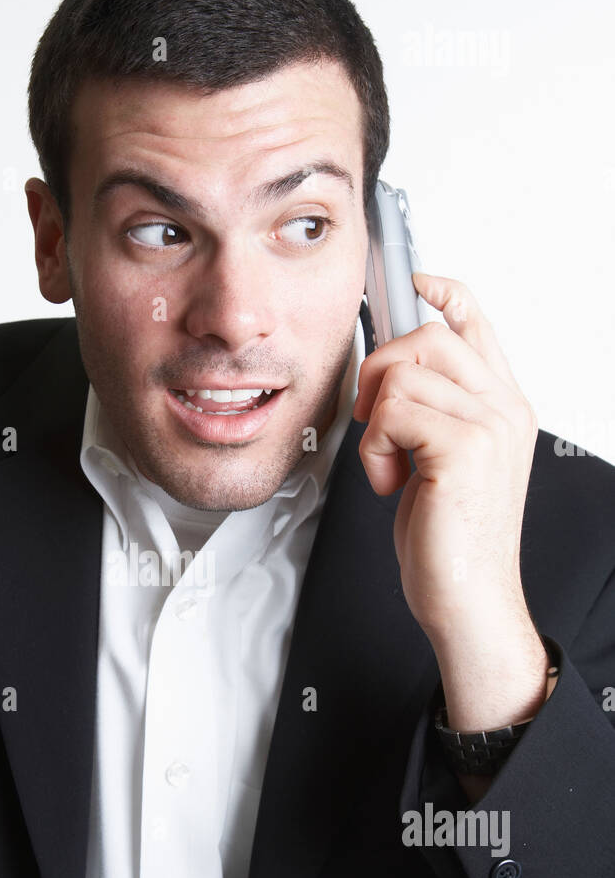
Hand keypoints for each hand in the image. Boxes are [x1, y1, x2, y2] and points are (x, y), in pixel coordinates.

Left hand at [353, 272, 538, 642]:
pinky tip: (392, 483)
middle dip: (379, 374)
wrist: (468, 597)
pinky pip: (391, 413)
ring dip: (375, 426)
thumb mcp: (441, 463)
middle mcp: (504, 407)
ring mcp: (489, 424)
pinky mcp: (463, 446)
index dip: (445, 294)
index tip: (418, 280)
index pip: (477, 325)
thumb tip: (394, 376)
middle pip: (426, 339)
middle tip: (374, 425)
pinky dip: (375, 450)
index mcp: (504, 406)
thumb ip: (433, 415)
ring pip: (402, 375)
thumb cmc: (450, 540)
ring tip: (391, 468)